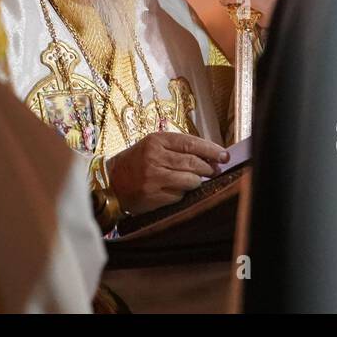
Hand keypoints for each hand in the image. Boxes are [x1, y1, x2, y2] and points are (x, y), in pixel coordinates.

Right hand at [106, 132, 229, 214]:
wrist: (112, 181)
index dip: (210, 149)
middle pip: (193, 162)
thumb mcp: (154, 146)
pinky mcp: (153, 195)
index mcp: (156, 141)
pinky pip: (179, 195)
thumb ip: (178, 148)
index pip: (191, 143)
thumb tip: (210, 157)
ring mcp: (153, 177)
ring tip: (196, 180)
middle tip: (214, 170)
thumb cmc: (136, 161)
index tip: (224, 155)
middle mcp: (154, 157)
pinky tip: (177, 189)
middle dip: (208, 168)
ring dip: (197, 181)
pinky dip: (183, 193)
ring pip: (190, 180)